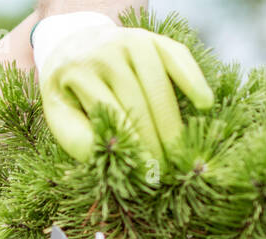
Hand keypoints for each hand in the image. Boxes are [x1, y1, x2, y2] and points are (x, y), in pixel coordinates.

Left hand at [33, 12, 213, 163]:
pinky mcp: (153, 38)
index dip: (130, 145)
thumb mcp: (60, 115)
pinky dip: (193, 80)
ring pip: (158, 85)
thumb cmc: (71, 93)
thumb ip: (76, 137)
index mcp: (78, 70)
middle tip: (166, 171)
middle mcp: (105, 50)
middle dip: (153, 139)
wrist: (73, 47)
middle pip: (137, 101)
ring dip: (172, 121)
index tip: (144, 173)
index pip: (110, 113)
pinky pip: (178, 58)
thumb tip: (103, 155)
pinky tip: (205, 104)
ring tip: (180, 152)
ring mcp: (131, 40)